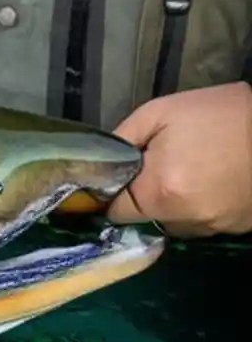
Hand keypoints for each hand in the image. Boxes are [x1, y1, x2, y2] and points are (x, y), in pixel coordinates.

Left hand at [106, 82, 251, 237]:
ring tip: (190, 172)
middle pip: (147, 218)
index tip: (120, 177)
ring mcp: (215, 227)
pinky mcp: (237, 228)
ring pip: (177, 223)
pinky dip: (201, 206)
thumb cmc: (220, 115)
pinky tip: (212, 182)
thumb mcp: (160, 113)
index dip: (113, 194)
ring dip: (174, 204)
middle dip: (146, 195)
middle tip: (160, 166)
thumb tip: (104, 162)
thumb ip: (123, 139)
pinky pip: (205, 222)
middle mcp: (186, 219)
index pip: (117, 211)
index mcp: (160, 193)